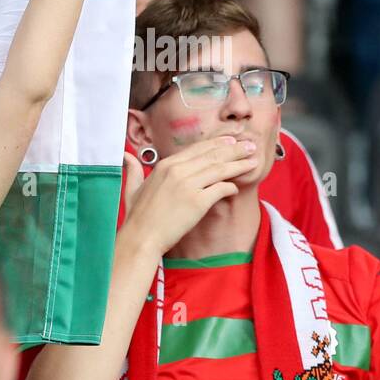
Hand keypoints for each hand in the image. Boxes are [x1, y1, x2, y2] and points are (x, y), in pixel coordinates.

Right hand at [121, 137, 258, 255]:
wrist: (141, 238)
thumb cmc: (137, 217)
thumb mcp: (131, 188)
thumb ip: (133, 170)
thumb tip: (125, 155)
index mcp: (164, 165)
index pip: (197, 149)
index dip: (217, 144)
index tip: (231, 141)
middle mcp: (177, 171)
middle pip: (213, 155)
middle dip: (235, 150)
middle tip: (251, 146)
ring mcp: (188, 185)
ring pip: (221, 169)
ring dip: (240, 164)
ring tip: (254, 161)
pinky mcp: (198, 202)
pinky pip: (221, 189)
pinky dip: (231, 187)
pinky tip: (236, 187)